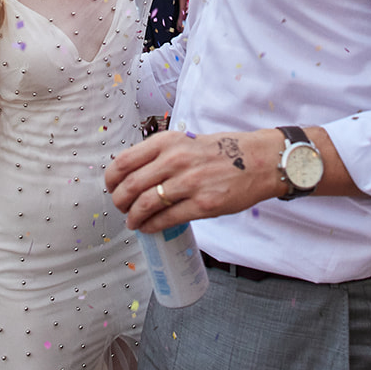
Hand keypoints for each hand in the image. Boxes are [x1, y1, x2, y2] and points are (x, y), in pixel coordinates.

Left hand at [105, 127, 282, 232]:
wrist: (258, 161)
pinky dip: (152, 226)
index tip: (112, 188)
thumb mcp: (186, 141)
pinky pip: (167, 219)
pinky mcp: (203, 204)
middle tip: (121, 208)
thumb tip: (133, 176)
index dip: (112, 180)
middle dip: (120, 202)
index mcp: (168, 141)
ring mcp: (189, 183)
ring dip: (133, 217)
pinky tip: (149, 228)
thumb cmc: (222, 152)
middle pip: (131, 186)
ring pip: (146, 205)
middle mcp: (175, 159)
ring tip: (133, 221)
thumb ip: (161, 155)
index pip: (124, 161)